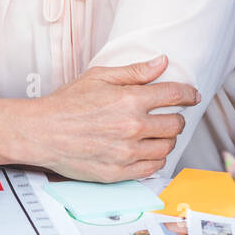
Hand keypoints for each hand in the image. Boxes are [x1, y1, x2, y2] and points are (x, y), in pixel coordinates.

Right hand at [31, 55, 198, 181]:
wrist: (42, 132)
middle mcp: (132, 127)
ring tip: (156, 133)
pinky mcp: (119, 172)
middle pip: (176, 124)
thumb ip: (134, 71)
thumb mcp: (99, 77)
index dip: (188, 94)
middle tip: (169, 116)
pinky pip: (152, 168)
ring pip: (167, 148)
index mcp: (129, 100)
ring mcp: (127, 152)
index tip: (192, 95)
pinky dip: (155, 159)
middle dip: (176, 118)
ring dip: (167, 139)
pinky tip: (146, 150)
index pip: (174, 95)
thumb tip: (161, 62)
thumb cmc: (66, 103)